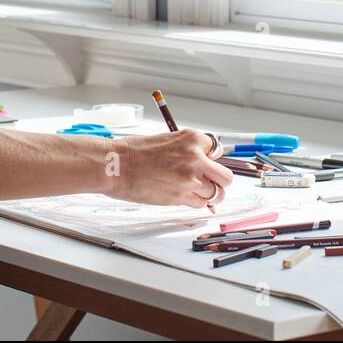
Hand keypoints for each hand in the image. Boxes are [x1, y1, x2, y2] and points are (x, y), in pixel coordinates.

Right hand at [105, 129, 233, 207]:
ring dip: (208, 195)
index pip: (218, 150)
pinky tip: (184, 196)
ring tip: (196, 192)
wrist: (116, 165)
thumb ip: (187, 150)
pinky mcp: (181, 197)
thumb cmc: (135, 151)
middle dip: (219, 181)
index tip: (206, 164)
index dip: (211, 159)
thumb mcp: (167, 140)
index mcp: (192, 139)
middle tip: (210, 183)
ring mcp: (190, 179)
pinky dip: (196, 203)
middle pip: (226, 177)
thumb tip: (202, 162)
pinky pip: (200, 204)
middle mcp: (196, 158)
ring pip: (215, 193)